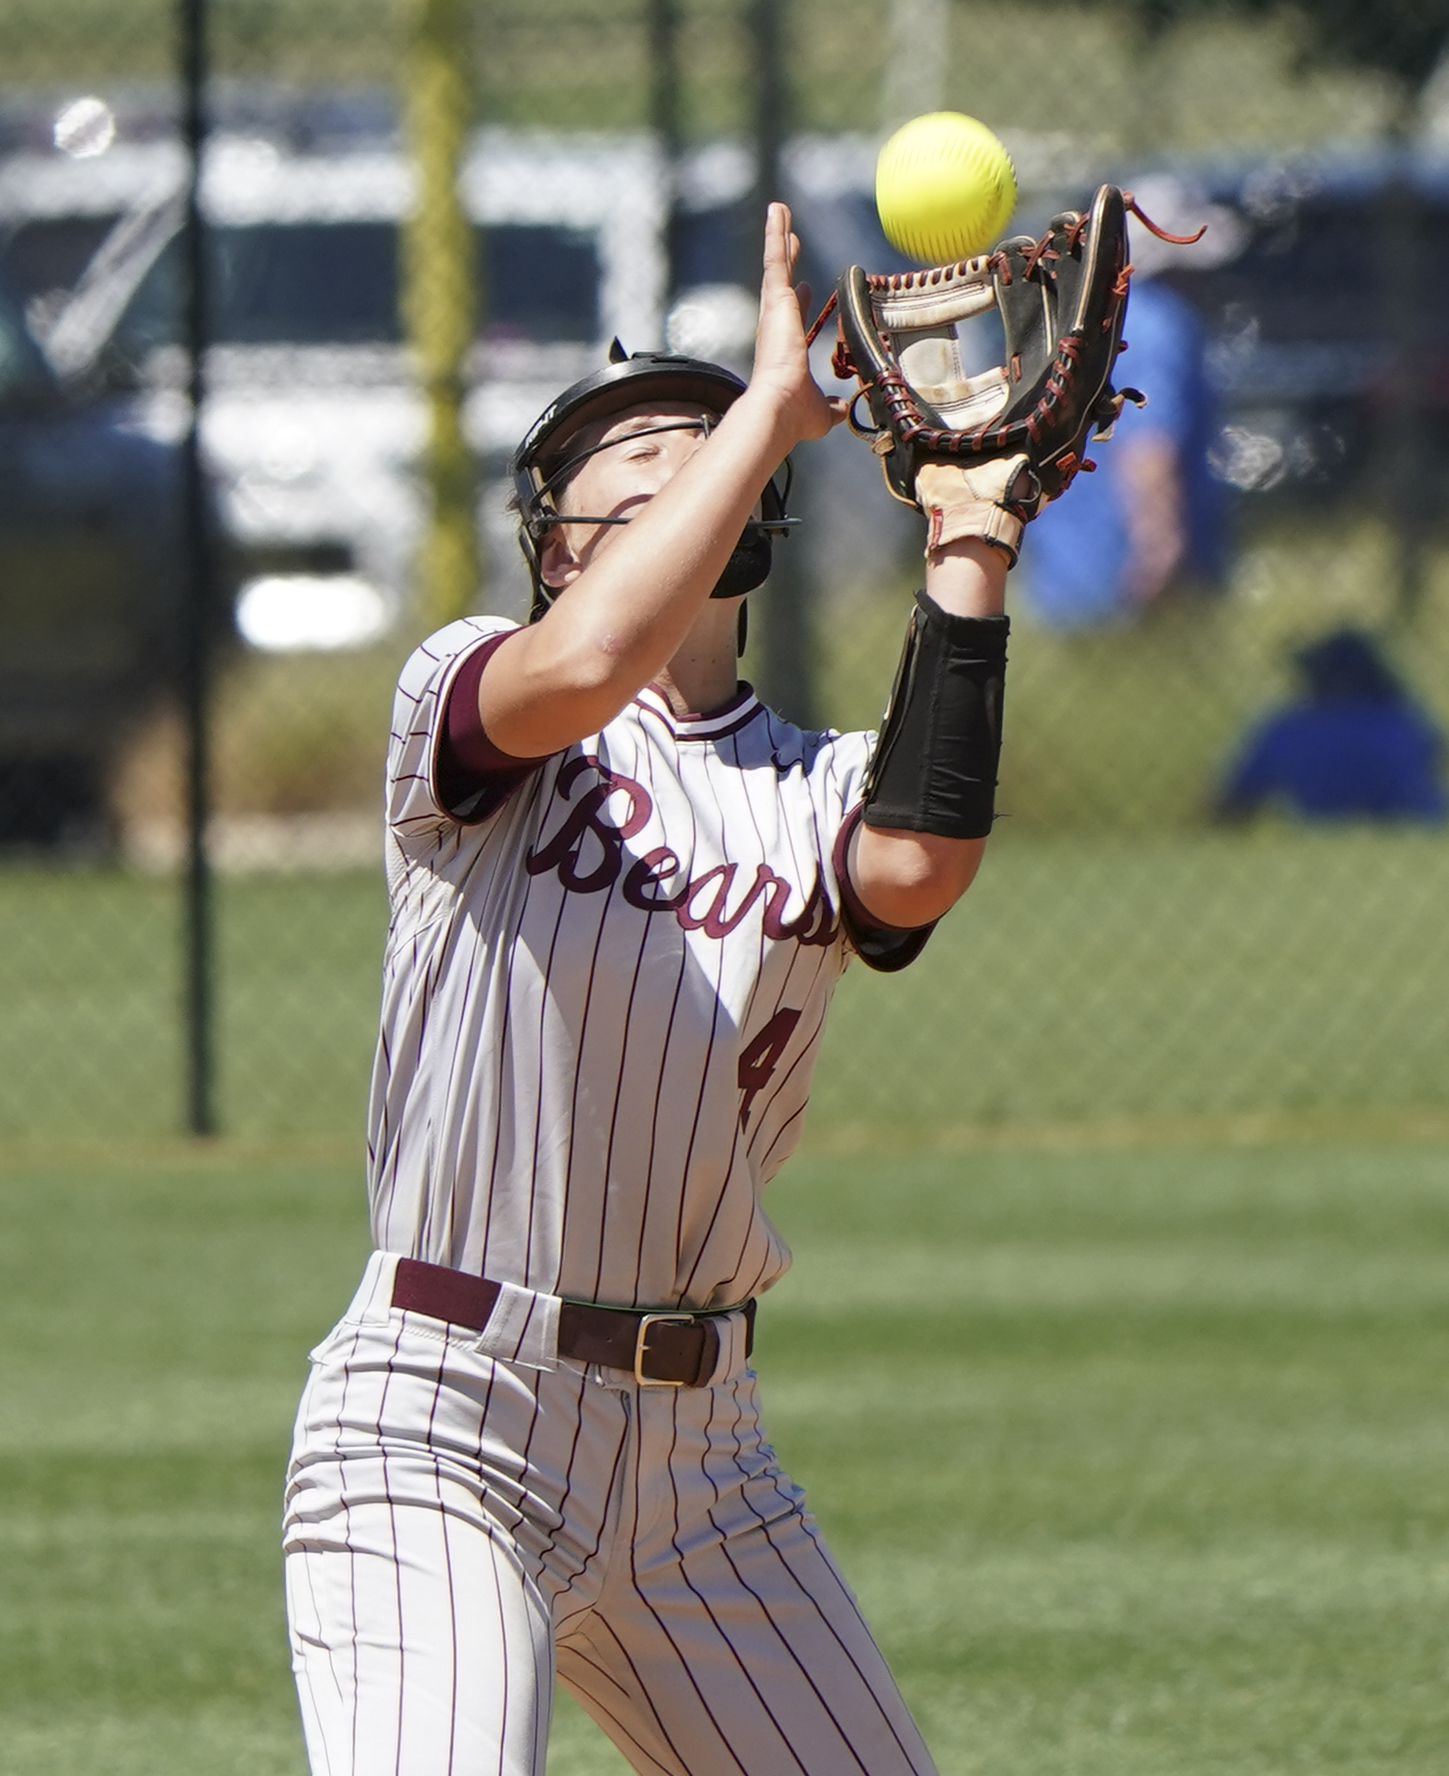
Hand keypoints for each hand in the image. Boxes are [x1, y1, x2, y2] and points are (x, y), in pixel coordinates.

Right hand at [747, 203, 847, 444]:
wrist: (780, 408)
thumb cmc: (795, 414)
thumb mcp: (821, 410)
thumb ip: (832, 406)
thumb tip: (841, 409)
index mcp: (786, 348)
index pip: (794, 317)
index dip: (800, 302)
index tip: (806, 288)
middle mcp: (776, 326)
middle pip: (783, 284)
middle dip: (788, 260)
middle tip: (790, 238)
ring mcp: (774, 310)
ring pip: (776, 264)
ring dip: (778, 237)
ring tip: (779, 211)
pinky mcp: (776, 299)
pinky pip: (776, 258)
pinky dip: (776, 233)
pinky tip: (776, 210)